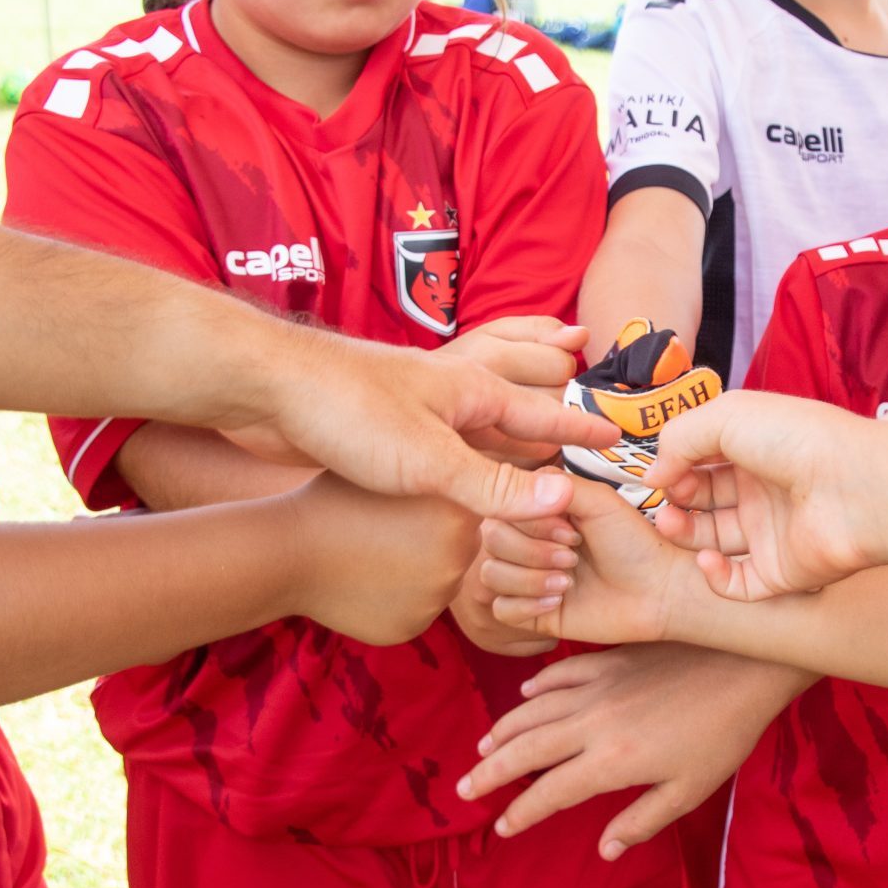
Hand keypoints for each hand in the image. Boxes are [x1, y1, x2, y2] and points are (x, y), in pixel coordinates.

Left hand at [219, 324, 616, 521]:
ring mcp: (414, 415)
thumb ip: (497, 485)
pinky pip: (441, 454)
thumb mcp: (431, 460)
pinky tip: (458, 490)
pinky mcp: (382, 435)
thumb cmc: (351, 413)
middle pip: (515, 423)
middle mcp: (450, 400)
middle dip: (551, 440)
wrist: (268, 389)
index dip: (581, 432)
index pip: (544, 416)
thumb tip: (565, 498)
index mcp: (473, 394)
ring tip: (534, 476)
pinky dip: (464, 471)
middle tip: (587, 460)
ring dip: (505, 459)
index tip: (619, 438)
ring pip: (476, 440)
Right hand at [455, 642, 794, 859]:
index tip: (502, 828)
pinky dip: (537, 687)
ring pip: (534, 708)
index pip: (550, 792)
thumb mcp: (690, 790)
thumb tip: (605, 850)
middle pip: (526, 748)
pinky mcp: (611, 660)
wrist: (744, 666)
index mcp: (611, 761)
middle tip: (464, 789)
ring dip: (504, 729)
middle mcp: (594, 721)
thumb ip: (642, 821)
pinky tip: (525, 695)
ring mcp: (599, 685)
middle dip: (490, 770)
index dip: (522, 813)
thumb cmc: (723, 735)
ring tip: (483, 746)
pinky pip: (561, 674)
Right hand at [479, 479, 691, 644]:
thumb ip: (556, 484)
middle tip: (573, 558)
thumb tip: (520, 487)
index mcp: (539, 511)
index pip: (501, 508)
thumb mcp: (598, 501)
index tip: (573, 531)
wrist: (656, 591)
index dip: (532, 523)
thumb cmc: (633, 543)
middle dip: (533, 551)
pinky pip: (500, 609)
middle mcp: (527, 540)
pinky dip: (527, 605)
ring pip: (490, 575)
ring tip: (568, 583)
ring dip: (531, 579)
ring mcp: (526, 577)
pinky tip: (559, 602)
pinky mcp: (529, 611)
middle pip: (490, 540)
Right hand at [648, 391, 881, 600]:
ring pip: (714, 541)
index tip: (659, 473)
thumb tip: (652, 473)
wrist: (856, 487)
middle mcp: (764, 489)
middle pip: (704, 501)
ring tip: (669, 523)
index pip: (704, 459)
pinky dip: (714, 576)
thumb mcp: (727, 416)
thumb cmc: (799, 440)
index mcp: (756, 447)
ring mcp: (772, 532)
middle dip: (675, 501)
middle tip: (662, 502)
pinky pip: (737, 583)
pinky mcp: (780, 572)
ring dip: (685, 535)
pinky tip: (707, 558)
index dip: (677, 466)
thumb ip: (679, 437)